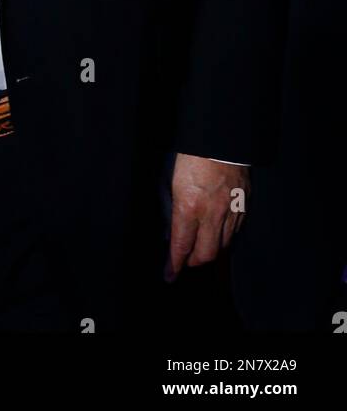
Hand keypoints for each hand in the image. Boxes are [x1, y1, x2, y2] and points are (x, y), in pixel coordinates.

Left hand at [166, 154, 249, 281]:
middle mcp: (212, 213)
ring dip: (210, 253)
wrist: (219, 135)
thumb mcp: (166, 178)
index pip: (181, 246)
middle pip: (205, 254)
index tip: (169, 275)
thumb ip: (167, 208)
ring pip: (223, 246)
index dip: (174, 265)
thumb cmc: (189, 155)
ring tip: (200, 250)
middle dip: (193, 263)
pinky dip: (225, 239)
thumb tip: (168, 232)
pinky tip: (217, 236)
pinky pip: (236, 231)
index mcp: (189, 206)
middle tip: (185, 262)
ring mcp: (231, 210)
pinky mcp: (243, 204)